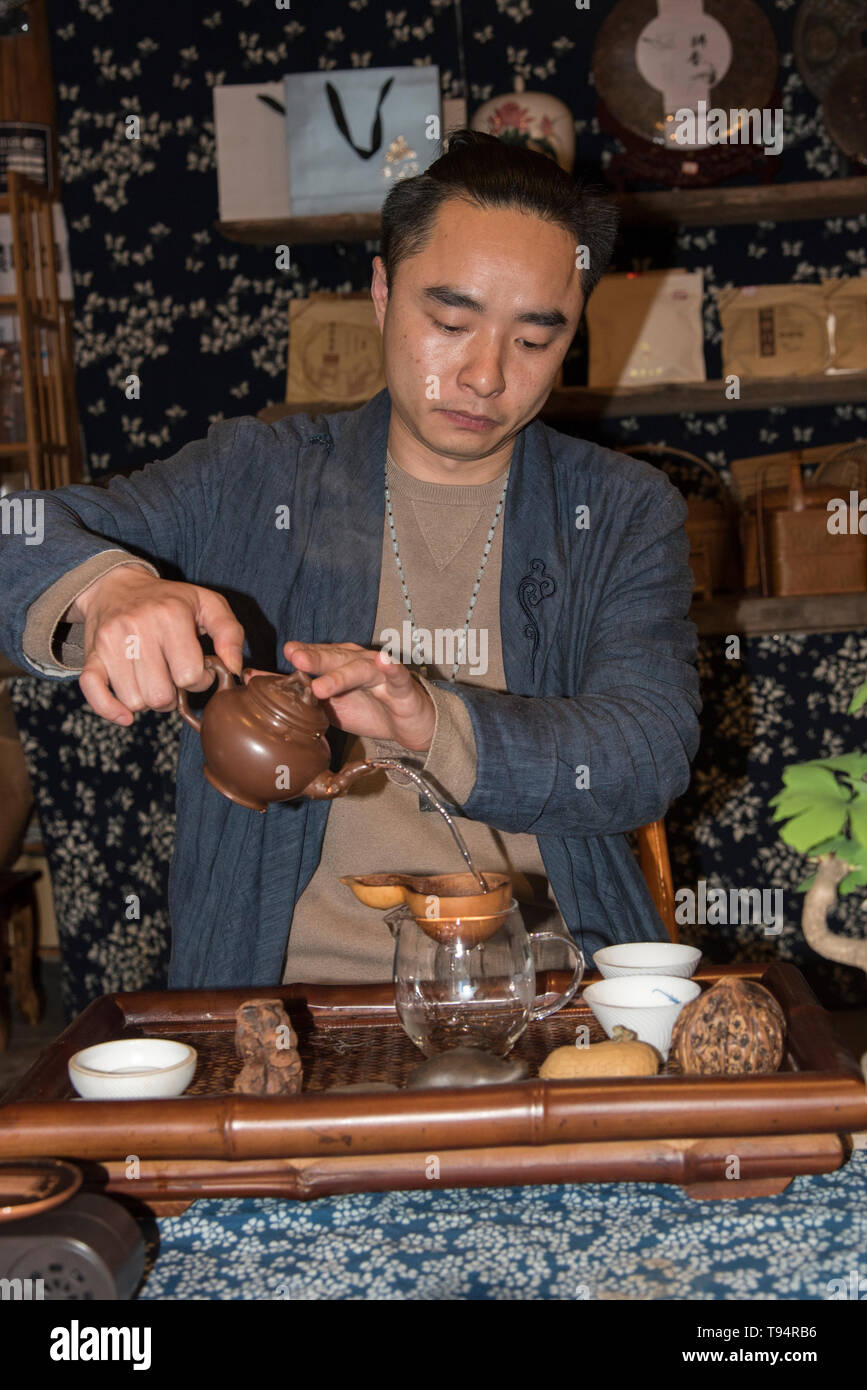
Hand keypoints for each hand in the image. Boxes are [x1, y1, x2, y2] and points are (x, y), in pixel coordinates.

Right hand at [76, 565, 244, 724]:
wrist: (117, 585)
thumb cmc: (170, 600)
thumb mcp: (208, 603)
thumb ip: (230, 633)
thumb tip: (233, 669)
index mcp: (170, 616)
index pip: (190, 676)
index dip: (200, 680)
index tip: (197, 668)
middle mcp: (138, 628)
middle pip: (160, 696)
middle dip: (174, 696)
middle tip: (174, 679)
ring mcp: (110, 643)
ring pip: (134, 701)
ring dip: (148, 701)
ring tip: (153, 680)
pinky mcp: (91, 655)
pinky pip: (93, 691)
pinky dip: (110, 710)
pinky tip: (126, 715)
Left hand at [281, 641, 435, 751]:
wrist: (408, 724)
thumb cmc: (368, 708)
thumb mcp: (328, 705)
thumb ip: (296, 692)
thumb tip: (254, 680)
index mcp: (339, 663)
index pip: (318, 656)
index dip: (302, 654)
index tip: (285, 652)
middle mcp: (358, 662)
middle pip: (334, 658)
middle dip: (315, 658)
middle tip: (295, 658)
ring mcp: (380, 673)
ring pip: (359, 670)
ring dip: (341, 675)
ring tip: (322, 685)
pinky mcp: (402, 686)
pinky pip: (397, 675)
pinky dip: (391, 668)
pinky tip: (383, 661)